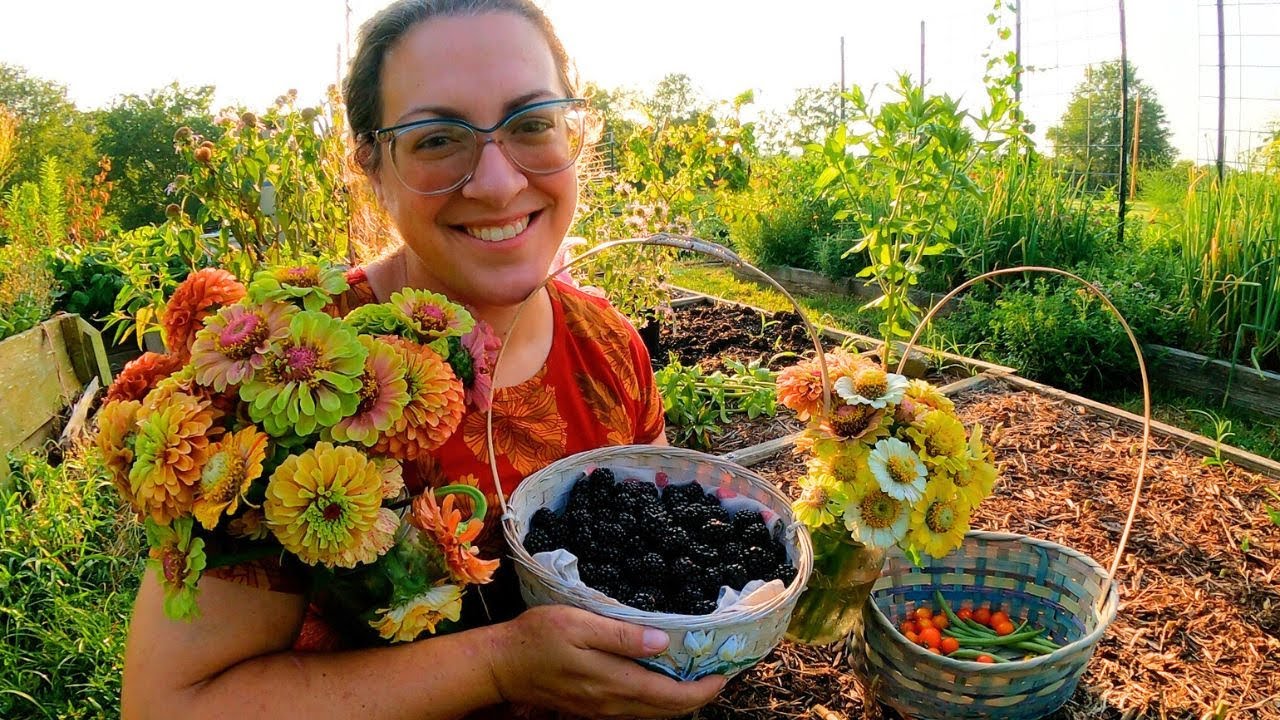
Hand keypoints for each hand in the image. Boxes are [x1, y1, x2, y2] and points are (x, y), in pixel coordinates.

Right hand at [487, 604, 725, 718]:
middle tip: (721, 675)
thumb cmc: (537, 636)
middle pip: (667, 711)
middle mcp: (612, 703)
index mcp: (614, 683)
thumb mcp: (579, 624)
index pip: (671, 697)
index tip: (725, 674)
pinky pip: (635, 711)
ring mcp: (601, 709)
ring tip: (698, 677)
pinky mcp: (592, 708)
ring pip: (652, 714)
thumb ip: (622, 636)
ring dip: (679, 701)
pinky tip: (660, 682)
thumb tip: (663, 641)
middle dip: (699, 697)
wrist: (501, 665)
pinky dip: (657, 701)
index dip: (703, 690)